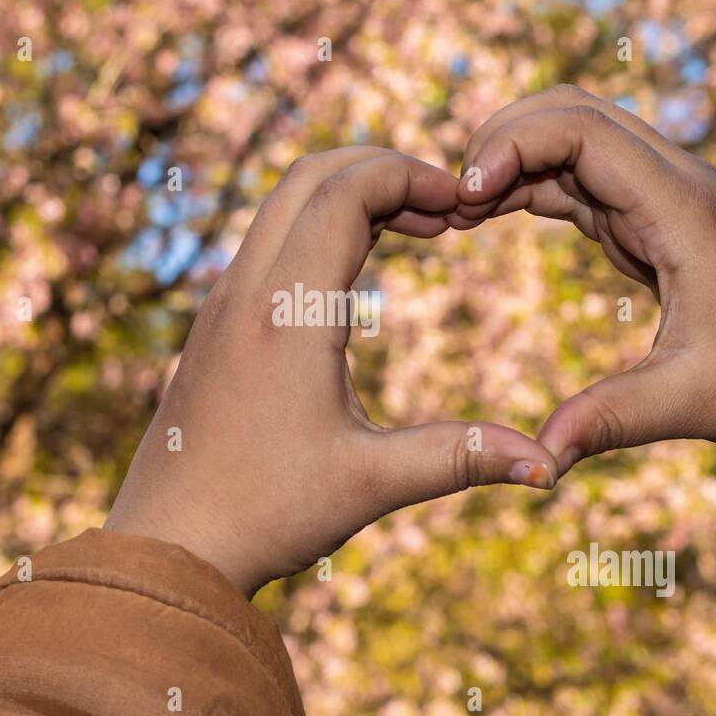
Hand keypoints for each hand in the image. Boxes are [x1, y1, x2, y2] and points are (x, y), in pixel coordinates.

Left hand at [105, 147, 557, 596]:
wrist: (166, 546)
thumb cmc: (263, 514)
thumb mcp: (372, 484)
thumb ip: (461, 458)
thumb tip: (549, 467)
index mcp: (286, 314)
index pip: (345, 191)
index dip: (411, 176)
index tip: (464, 203)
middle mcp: (245, 292)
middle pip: (310, 175)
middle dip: (383, 169)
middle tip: (446, 208)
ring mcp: (222, 304)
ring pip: (282, 204)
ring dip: (350, 195)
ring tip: (418, 230)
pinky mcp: (215, 326)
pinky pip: (267, 241)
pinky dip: (318, 227)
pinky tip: (359, 274)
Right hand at [451, 85, 715, 479]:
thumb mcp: (689, 402)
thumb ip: (609, 420)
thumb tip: (540, 460)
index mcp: (682, 209)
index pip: (584, 129)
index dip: (513, 144)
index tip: (465, 194)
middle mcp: (673, 183)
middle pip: (573, 109)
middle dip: (503, 136)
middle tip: (451, 197)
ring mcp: (661, 195)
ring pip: (572, 135)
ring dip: (512, 158)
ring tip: (458, 212)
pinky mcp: (649, 218)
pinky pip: (579, 179)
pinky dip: (528, 185)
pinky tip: (488, 215)